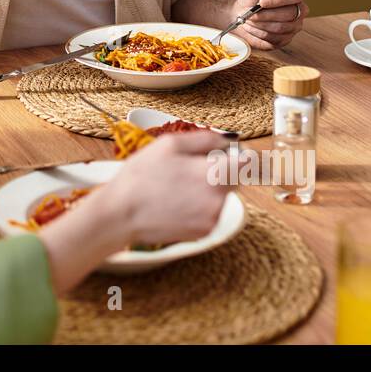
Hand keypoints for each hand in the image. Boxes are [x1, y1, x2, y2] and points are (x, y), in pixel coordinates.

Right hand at [97, 130, 232, 246]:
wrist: (121, 213)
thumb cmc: (141, 176)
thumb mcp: (170, 144)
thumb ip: (206, 139)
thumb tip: (229, 140)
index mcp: (214, 174)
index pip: (248, 163)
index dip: (238, 155)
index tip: (225, 153)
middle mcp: (219, 199)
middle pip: (236, 180)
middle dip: (220, 171)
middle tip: (190, 169)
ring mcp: (212, 218)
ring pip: (221, 196)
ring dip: (208, 189)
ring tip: (177, 187)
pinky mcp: (204, 232)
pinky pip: (211, 212)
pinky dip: (199, 205)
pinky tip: (177, 202)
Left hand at [232, 0, 306, 49]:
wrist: (244, 12)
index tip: (261, 2)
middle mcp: (300, 10)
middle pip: (289, 14)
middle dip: (266, 14)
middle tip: (250, 13)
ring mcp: (295, 26)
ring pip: (280, 28)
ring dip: (261, 24)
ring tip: (249, 19)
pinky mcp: (285, 39)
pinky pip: (274, 39)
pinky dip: (259, 33)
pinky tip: (251, 27)